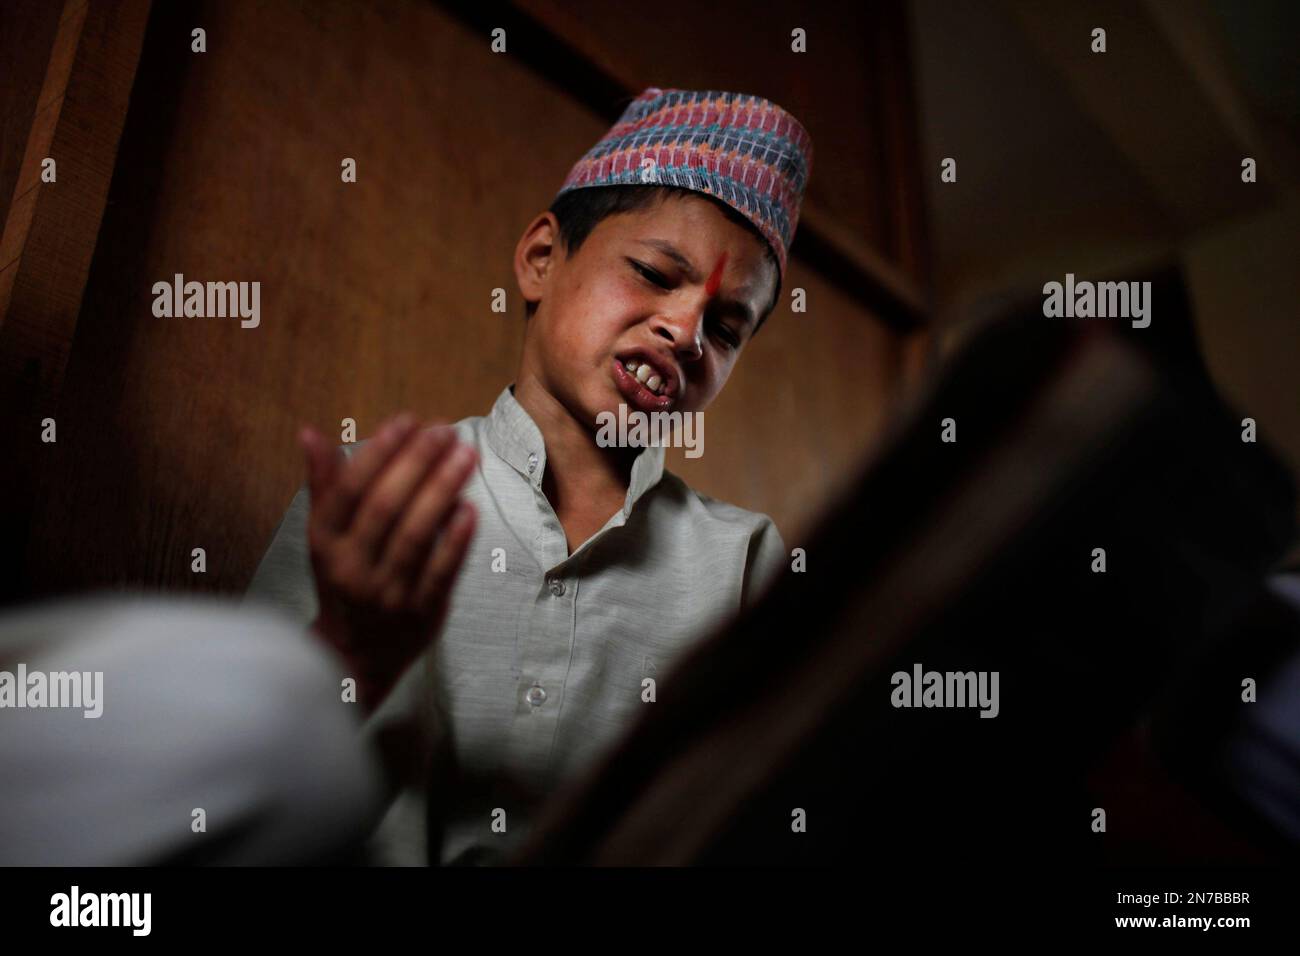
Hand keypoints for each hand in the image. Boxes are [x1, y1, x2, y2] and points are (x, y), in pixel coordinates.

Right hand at [299, 413, 477, 711]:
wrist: (354, 657)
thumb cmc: (342, 580)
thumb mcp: (325, 537)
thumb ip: (325, 485)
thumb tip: (310, 432)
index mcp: (325, 543)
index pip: (350, 490)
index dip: (379, 452)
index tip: (407, 421)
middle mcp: (351, 568)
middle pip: (385, 507)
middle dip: (417, 463)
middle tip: (445, 430)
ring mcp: (387, 592)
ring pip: (416, 535)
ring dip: (443, 490)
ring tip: (467, 455)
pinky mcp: (421, 612)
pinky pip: (441, 571)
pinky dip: (456, 539)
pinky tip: (471, 507)